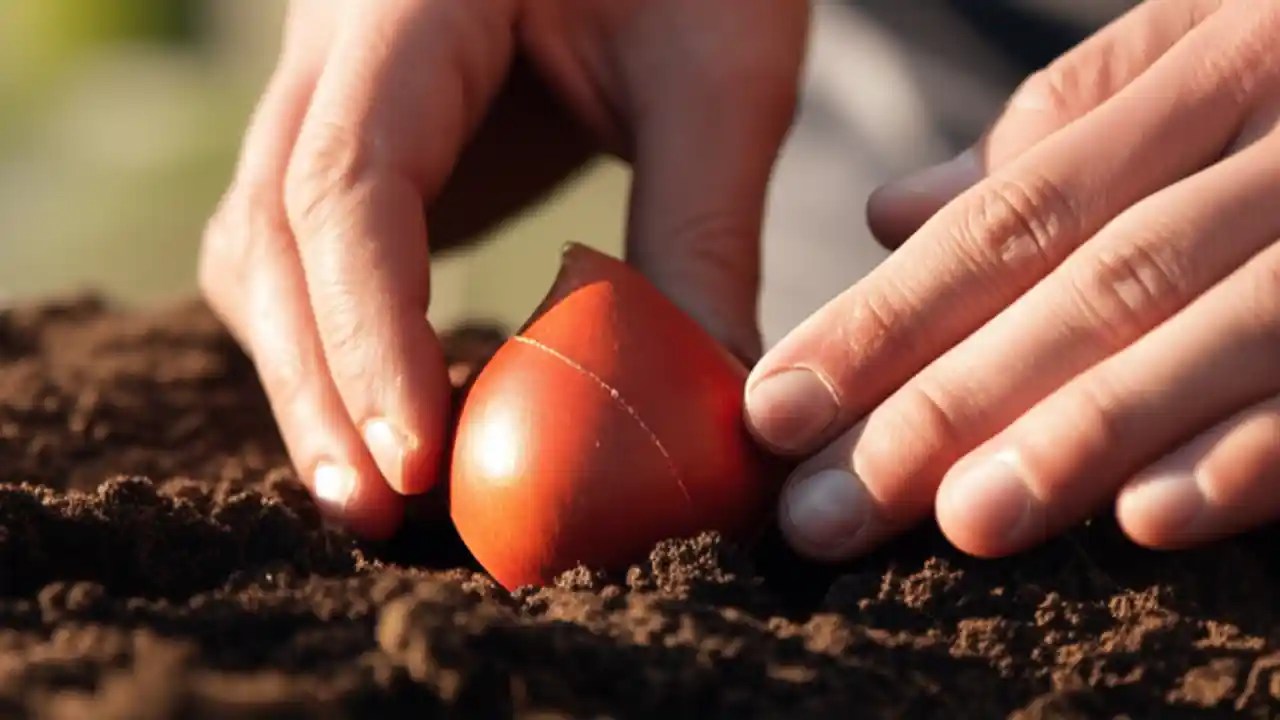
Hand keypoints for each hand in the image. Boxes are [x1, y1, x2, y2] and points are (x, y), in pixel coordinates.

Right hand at [200, 0, 806, 538]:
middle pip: (276, 232)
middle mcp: (336, 48)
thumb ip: (702, 236)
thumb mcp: (720, 73)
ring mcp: (333, 92)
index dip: (367, 335)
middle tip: (373, 515)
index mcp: (408, 6)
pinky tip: (396, 412)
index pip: (347, 184)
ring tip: (379, 491)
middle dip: (318, 384)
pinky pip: (305, 251)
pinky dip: (338, 342)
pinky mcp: (362, 138)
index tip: (415, 462)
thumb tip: (707, 416)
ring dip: (312, 376)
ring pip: (268, 249)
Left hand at [747, 0, 1279, 559]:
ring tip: (961, 524)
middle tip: (824, 512)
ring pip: (1201, 325)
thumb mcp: (1204, 54)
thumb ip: (1061, 132)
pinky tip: (1155, 518)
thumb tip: (893, 210)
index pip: (1003, 218)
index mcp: (1203, 74)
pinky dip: (1255, 448)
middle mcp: (1276, 138)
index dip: (880, 317)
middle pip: (1075, 284)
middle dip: (939, 403)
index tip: (776, 409)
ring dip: (1077, 433)